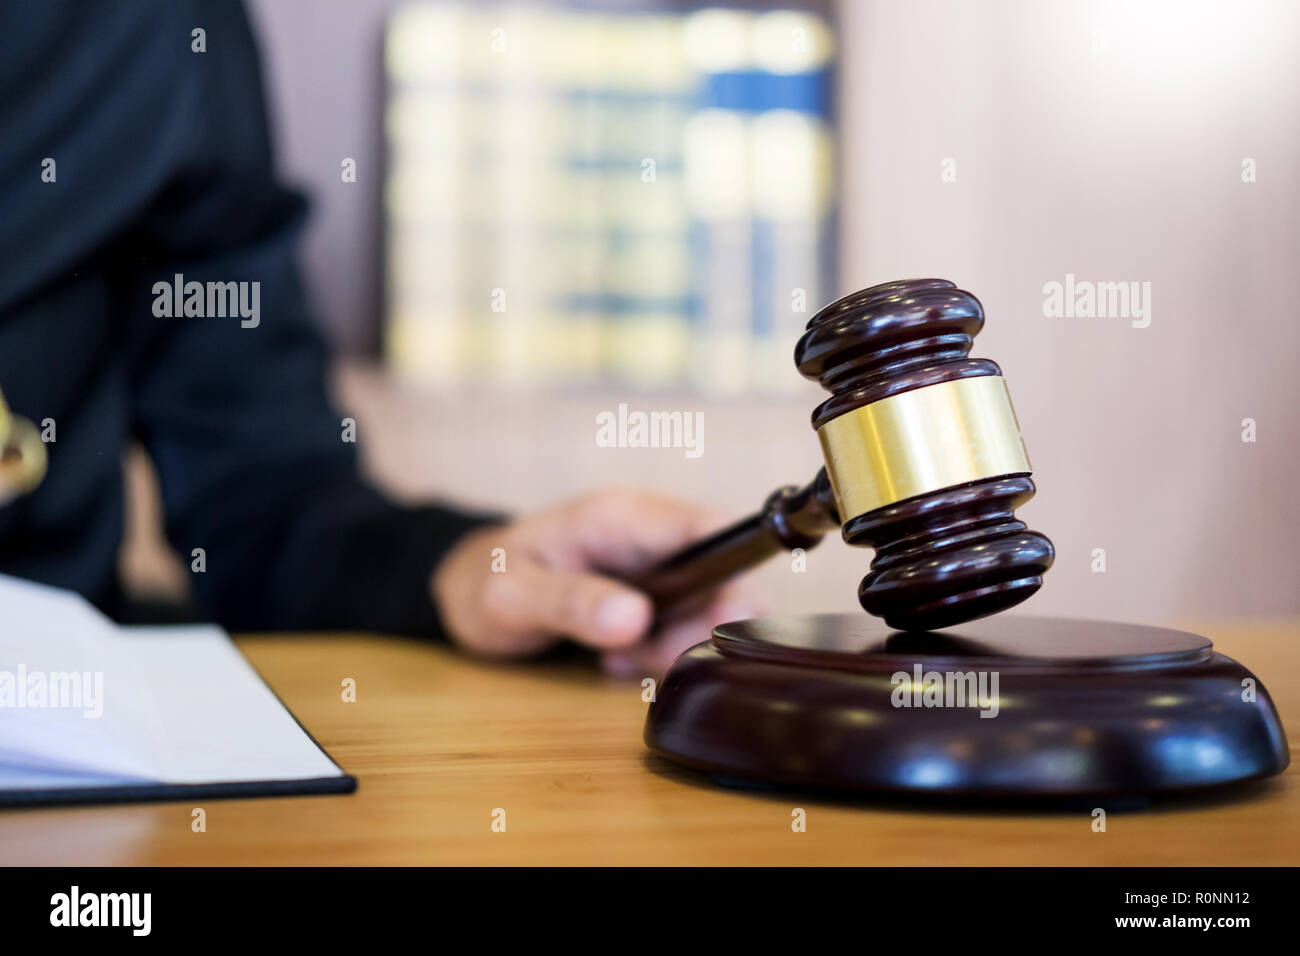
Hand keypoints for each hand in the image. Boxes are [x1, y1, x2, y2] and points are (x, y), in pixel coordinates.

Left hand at [430, 488, 764, 676]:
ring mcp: (652, 563)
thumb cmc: (483, 581)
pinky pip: (684, 624)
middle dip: (701, 629)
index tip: (713, 629)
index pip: (713, 528)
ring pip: (710, 607)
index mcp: (621, 517)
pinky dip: (662, 652)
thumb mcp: (512, 597)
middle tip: (642, 657)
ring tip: (619, 658)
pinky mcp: (650, 592)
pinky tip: (617, 659)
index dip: (736, 576)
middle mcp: (647, 534)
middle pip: (726, 578)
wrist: (464, 588)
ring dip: (678, 646)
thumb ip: (571, 604)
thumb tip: (634, 618)